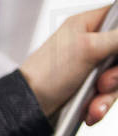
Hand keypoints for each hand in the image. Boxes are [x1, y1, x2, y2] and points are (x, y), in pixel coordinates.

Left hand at [19, 5, 117, 123]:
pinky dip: (101, 104)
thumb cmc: (46, 74)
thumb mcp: (88, 48)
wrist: (27, 108)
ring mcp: (90, 66)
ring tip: (94, 104)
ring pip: (117, 77)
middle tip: (103, 82)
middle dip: (117, 74)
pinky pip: (107, 94)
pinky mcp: (87, 87)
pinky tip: (91, 111)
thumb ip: (117, 38)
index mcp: (87, 24)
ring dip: (109, 94)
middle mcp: (90, 43)